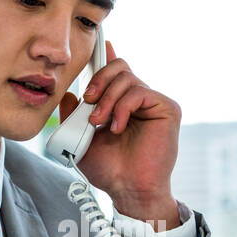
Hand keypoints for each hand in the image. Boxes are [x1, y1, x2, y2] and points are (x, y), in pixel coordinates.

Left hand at [56, 40, 182, 228]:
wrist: (127, 190)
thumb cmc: (108, 169)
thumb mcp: (80, 138)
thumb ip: (74, 115)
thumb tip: (70, 93)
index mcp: (121, 103)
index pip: (114, 70)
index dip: (104, 56)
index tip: (96, 46)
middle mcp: (139, 100)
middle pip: (119, 66)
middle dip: (98, 79)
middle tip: (88, 101)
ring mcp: (153, 103)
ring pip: (127, 78)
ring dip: (107, 98)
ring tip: (99, 122)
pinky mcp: (167, 108)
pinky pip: (139, 91)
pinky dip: (122, 107)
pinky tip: (116, 127)